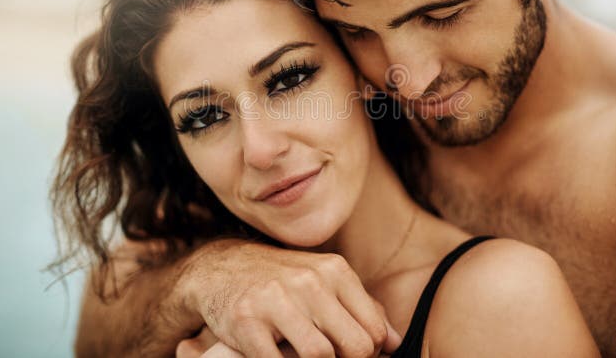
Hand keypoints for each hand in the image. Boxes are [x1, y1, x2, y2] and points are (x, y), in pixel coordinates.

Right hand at [175, 241, 401, 357]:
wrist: (220, 267)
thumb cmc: (281, 279)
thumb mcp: (324, 280)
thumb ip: (362, 307)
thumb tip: (395, 342)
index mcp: (334, 271)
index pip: (374, 330)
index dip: (369, 353)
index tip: (351, 355)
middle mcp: (308, 281)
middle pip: (355, 346)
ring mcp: (276, 300)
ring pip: (320, 356)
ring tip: (303, 355)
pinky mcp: (246, 322)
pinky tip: (279, 357)